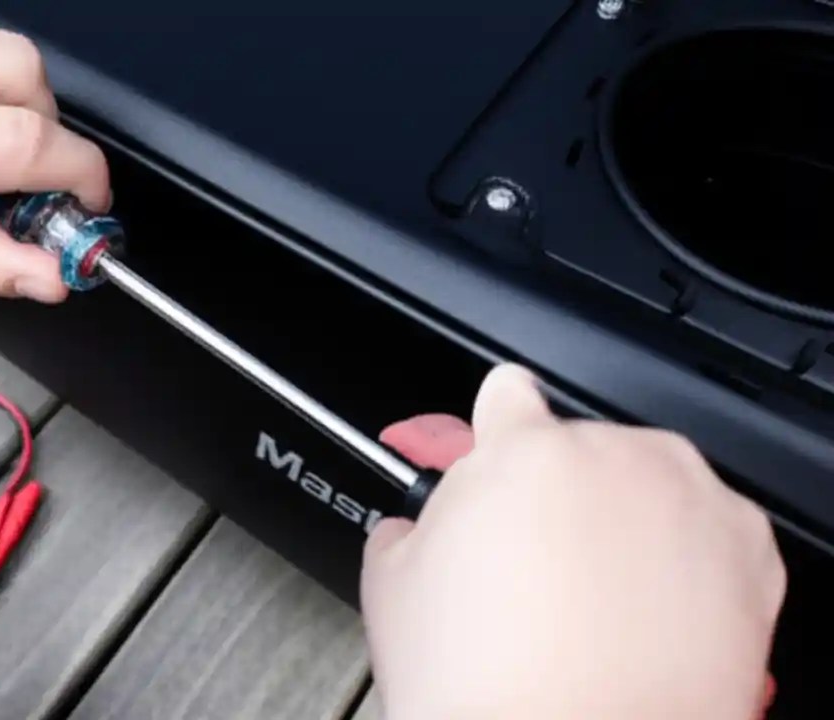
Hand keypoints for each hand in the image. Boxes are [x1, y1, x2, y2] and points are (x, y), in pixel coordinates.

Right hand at [361, 364, 784, 719]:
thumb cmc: (489, 687)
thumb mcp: (393, 591)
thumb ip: (407, 530)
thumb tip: (412, 531)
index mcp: (520, 453)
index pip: (508, 394)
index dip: (496, 427)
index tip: (501, 445)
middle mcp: (612, 457)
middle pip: (579, 451)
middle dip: (557, 496)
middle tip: (535, 566)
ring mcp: (685, 496)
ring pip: (647, 484)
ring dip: (624, 520)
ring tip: (594, 598)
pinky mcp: (744, 544)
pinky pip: (707, 528)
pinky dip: (685, 559)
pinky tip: (645, 613)